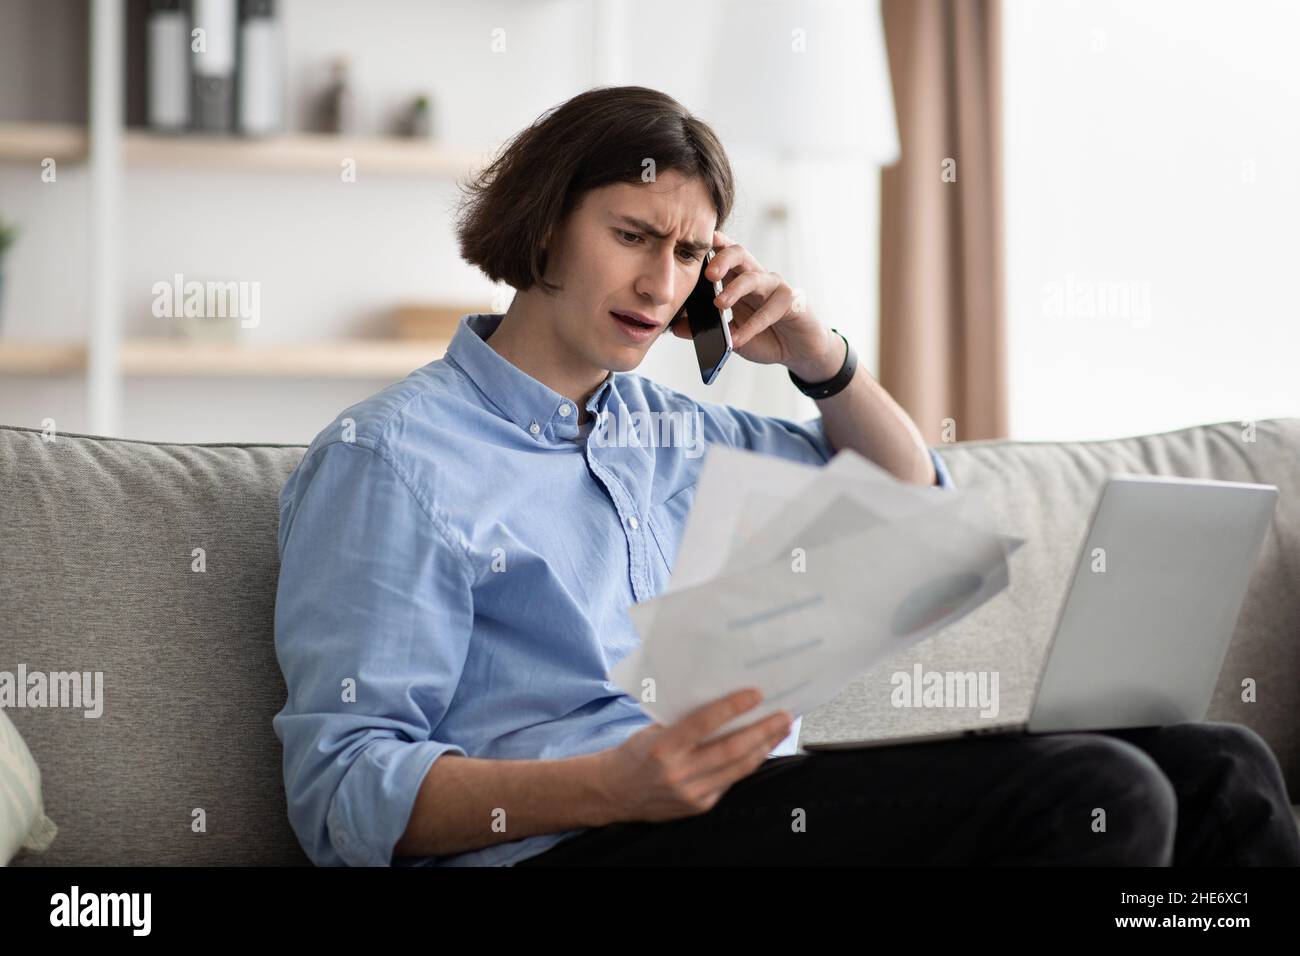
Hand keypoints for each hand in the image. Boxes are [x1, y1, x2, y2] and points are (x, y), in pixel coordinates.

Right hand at [592, 687, 792, 825]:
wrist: (614, 792)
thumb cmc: (634, 754)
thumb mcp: (652, 730)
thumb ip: (683, 719)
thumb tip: (720, 698)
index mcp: (662, 748)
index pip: (703, 724)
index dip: (731, 707)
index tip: (755, 694)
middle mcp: (677, 773)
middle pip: (730, 749)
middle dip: (762, 730)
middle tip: (783, 714)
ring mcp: (690, 793)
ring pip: (737, 768)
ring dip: (764, 747)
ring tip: (780, 729)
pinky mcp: (699, 805)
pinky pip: (730, 781)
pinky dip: (748, 763)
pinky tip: (761, 749)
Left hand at [670, 230, 839, 379]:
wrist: (797, 350)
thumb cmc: (764, 335)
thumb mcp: (730, 334)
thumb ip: (705, 328)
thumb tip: (674, 326)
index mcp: (738, 278)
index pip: (723, 253)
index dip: (711, 244)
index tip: (692, 241)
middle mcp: (756, 276)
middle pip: (740, 254)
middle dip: (722, 259)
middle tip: (707, 273)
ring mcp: (775, 287)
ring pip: (755, 278)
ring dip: (735, 289)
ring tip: (719, 304)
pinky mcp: (792, 302)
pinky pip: (771, 310)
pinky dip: (752, 326)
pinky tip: (738, 340)